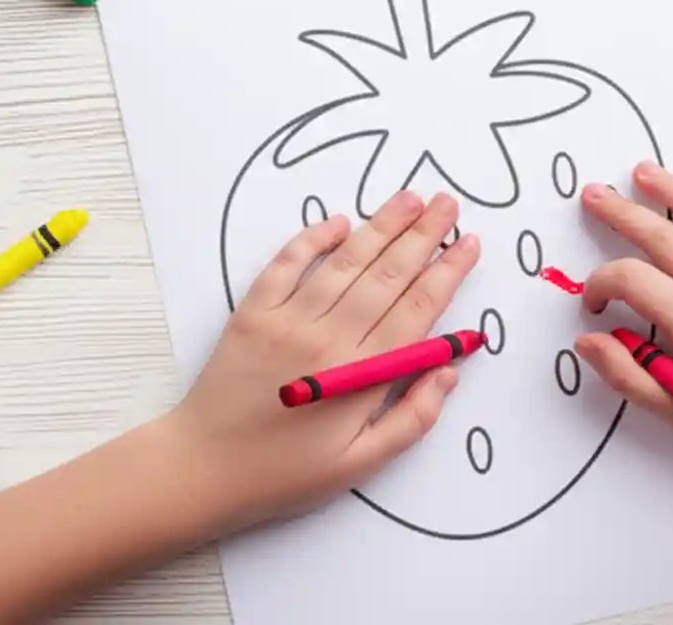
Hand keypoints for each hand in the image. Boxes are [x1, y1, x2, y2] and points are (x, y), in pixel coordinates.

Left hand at [166, 190, 479, 532]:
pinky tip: (339, 222)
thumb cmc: (286, 473)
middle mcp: (327, 338)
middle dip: (423, 236)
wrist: (203, 469)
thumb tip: (448, 369)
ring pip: (346, 263)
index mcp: (361, 375)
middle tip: (448, 204)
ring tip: (409, 198)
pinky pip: (286, 265)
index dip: (448, 273)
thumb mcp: (362, 464)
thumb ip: (413, 418)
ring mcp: (287, 320)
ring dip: (381, 227)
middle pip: (388, 276)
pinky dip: (313, 239)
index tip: (470, 244)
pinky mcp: (252, 313)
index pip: (418, 309)